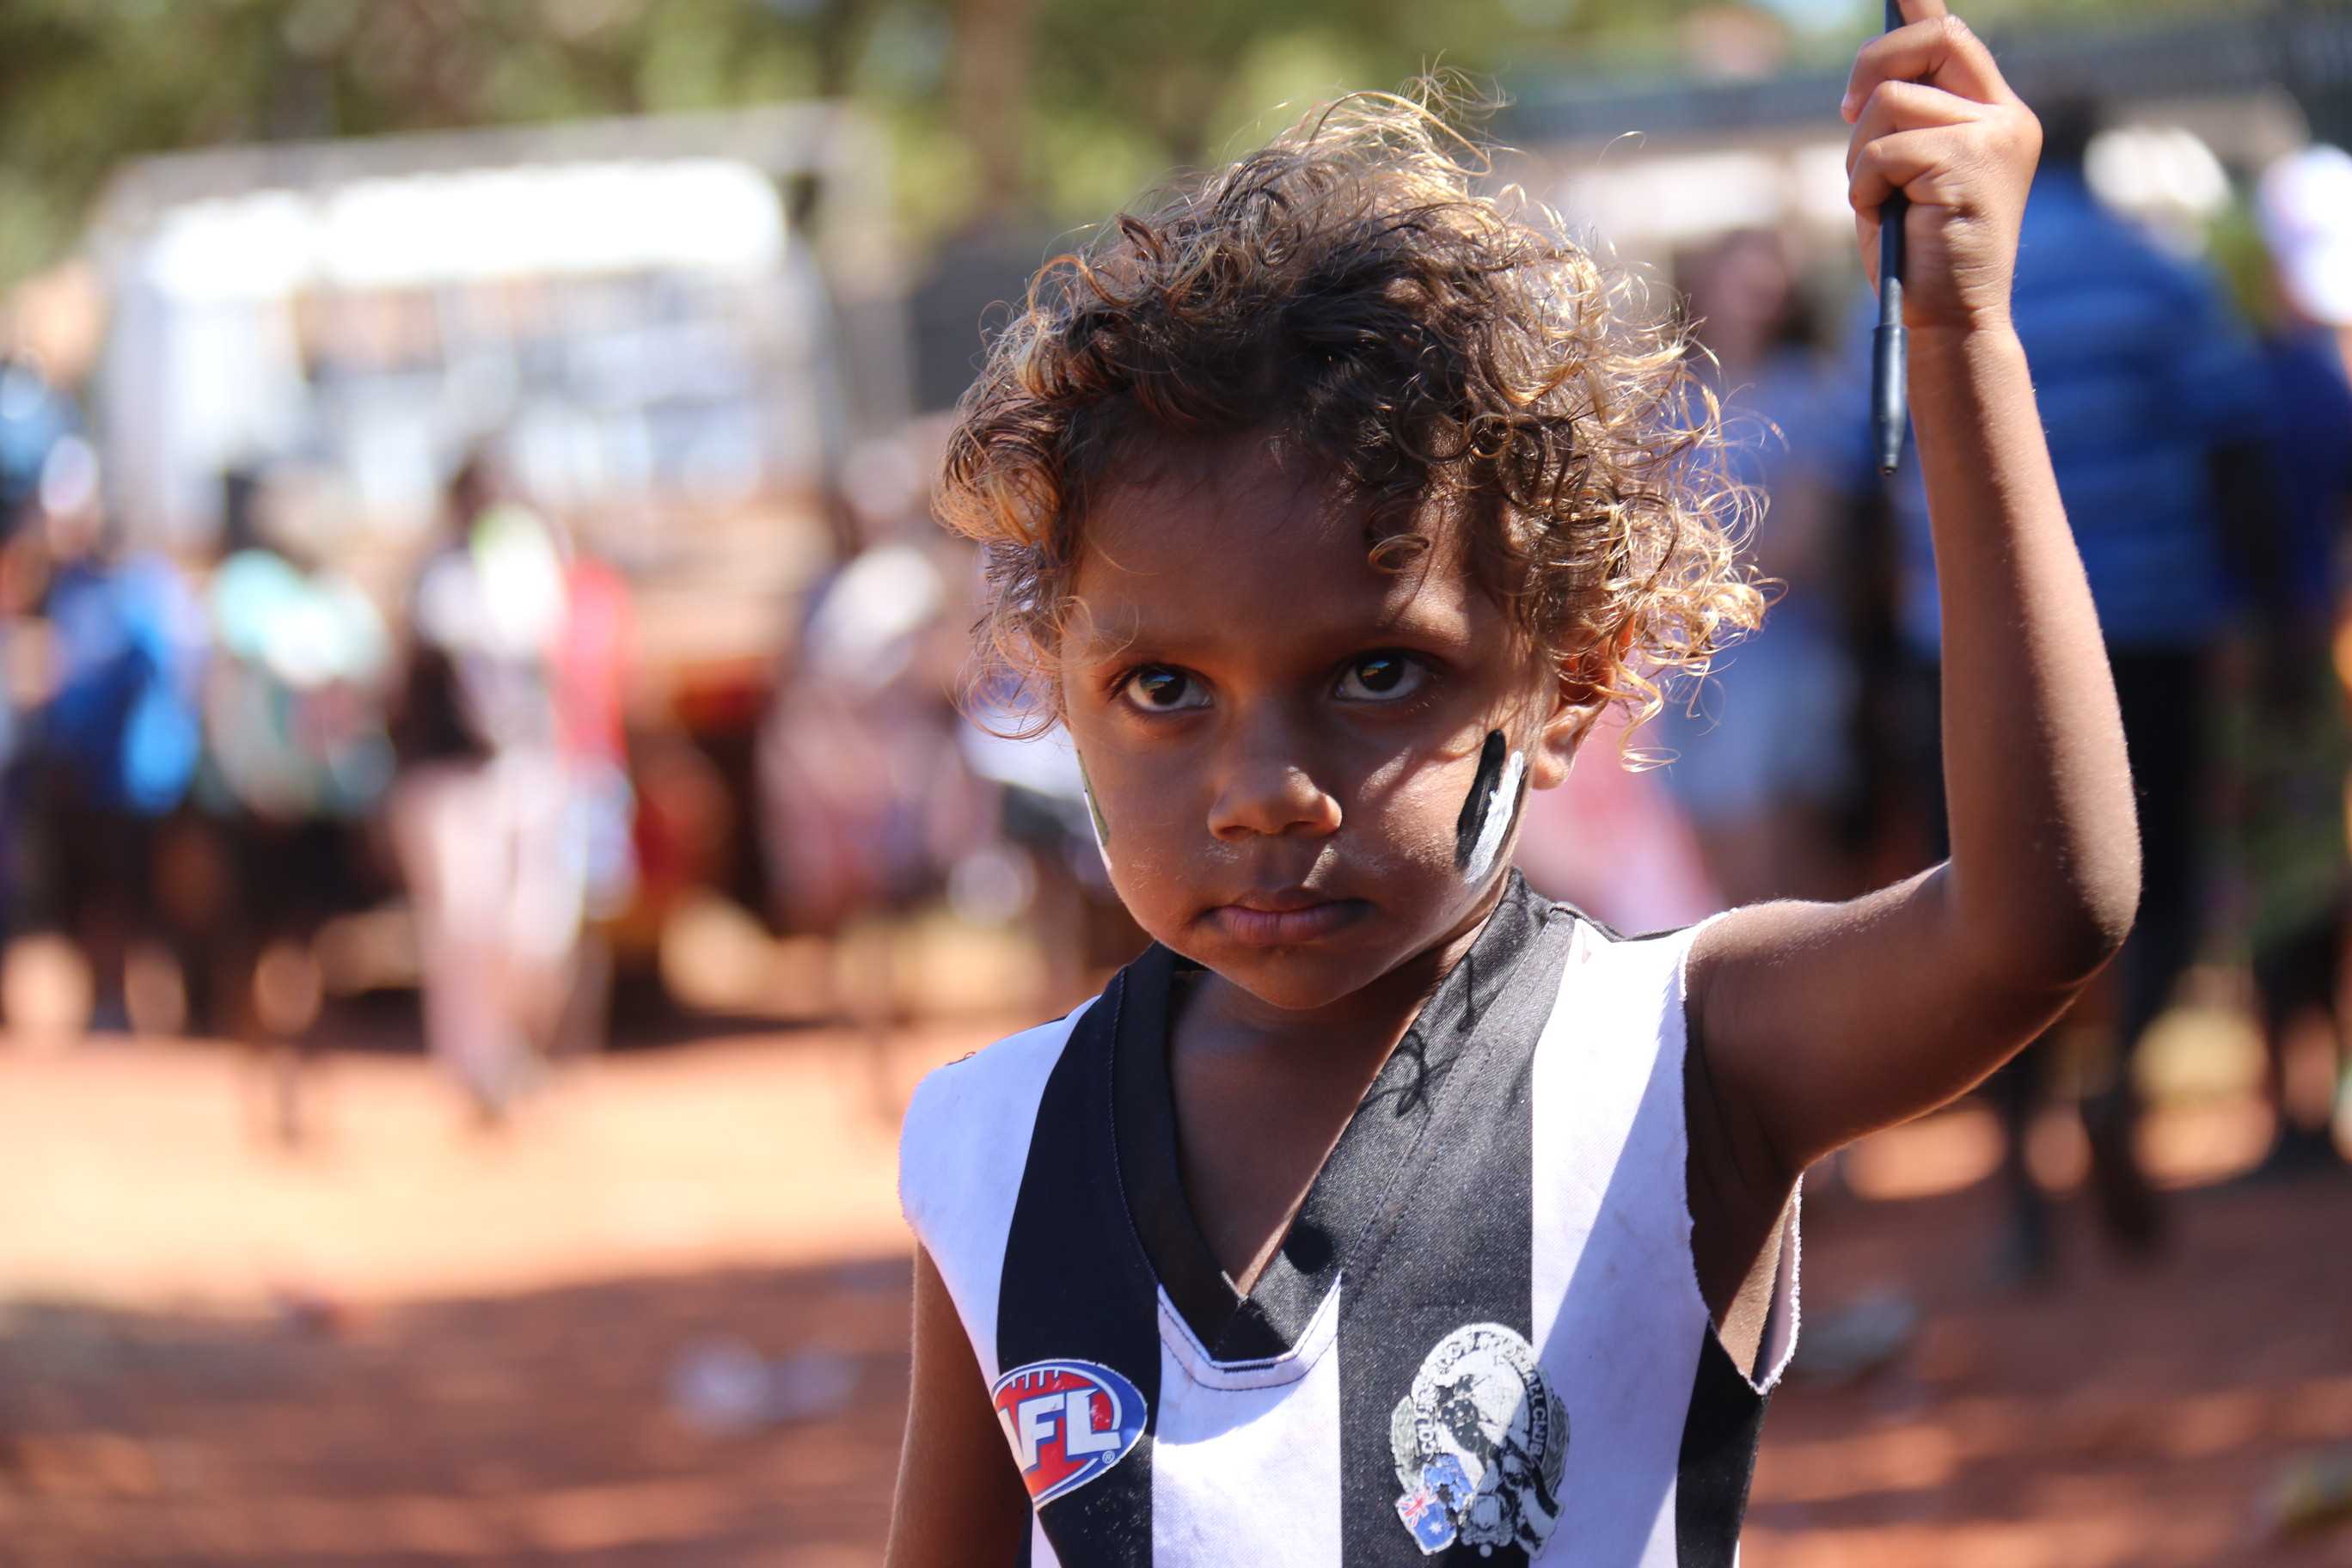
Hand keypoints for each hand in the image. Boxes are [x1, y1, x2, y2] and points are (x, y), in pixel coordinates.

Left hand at [1843, 0, 2040, 334]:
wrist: (1949, 322)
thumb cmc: (1918, 257)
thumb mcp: (1904, 178)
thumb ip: (1900, 125)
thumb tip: (1869, 80)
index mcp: (1996, 117)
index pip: (1954, 36)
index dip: (1916, 9)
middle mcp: (2007, 117)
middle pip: (1935, 37)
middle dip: (1873, 64)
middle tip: (1845, 111)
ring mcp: (1994, 136)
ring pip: (1892, 101)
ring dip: (1861, 153)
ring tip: (1880, 199)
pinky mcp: (1970, 160)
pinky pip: (1884, 148)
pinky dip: (1865, 185)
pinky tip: (1886, 218)